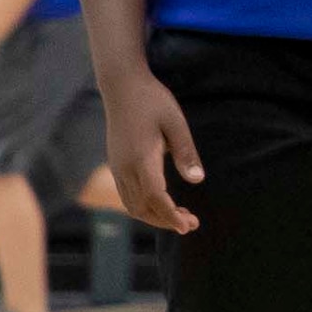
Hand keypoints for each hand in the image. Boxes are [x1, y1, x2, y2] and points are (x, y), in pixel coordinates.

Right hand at [107, 76, 205, 235]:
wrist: (121, 85)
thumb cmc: (152, 100)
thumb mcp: (176, 122)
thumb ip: (185, 152)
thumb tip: (197, 180)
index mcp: (140, 159)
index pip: (155, 197)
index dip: (170, 215)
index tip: (187, 226)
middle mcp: (124, 167)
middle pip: (142, 208)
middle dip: (165, 221)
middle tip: (191, 224)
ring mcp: (117, 166)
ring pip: (132, 205)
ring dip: (154, 216)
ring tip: (180, 217)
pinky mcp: (115, 163)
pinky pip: (127, 195)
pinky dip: (144, 206)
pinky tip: (161, 203)